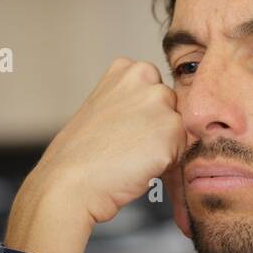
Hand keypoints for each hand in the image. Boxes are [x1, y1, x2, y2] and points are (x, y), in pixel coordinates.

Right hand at [4, 57, 188, 252]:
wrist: (70, 183)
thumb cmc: (82, 156)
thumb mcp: (105, 110)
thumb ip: (133, 103)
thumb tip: (160, 117)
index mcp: (127, 69)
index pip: (158, 96)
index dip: (146, 121)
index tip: (124, 134)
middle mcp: (145, 76)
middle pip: (174, 111)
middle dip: (160, 133)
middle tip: (128, 150)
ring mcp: (159, 102)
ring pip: (180, 133)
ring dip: (165, 150)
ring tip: (132, 159)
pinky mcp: (170, 129)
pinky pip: (182, 153)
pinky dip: (167, 167)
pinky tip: (139, 167)